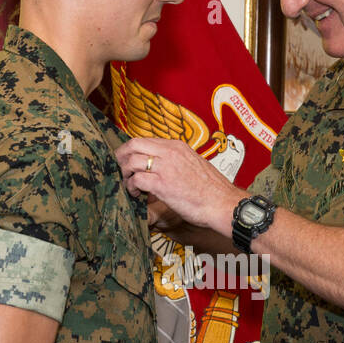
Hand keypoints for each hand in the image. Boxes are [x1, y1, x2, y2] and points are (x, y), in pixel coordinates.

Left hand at [116, 136, 243, 233]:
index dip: (133, 151)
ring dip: (125, 174)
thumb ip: (177, 162)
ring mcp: (165, 167)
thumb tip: (162, 169)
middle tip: (120, 169)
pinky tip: (136, 195)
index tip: (129, 161)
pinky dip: (131, 187)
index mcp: (177, 146)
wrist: (222, 203)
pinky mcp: (162, 184)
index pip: (146, 140)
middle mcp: (170, 152)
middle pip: (133, 144)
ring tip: (130, 185)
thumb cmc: (212, 190)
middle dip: (121, 156)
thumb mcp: (194, 165)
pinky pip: (136, 180)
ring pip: (131, 161)